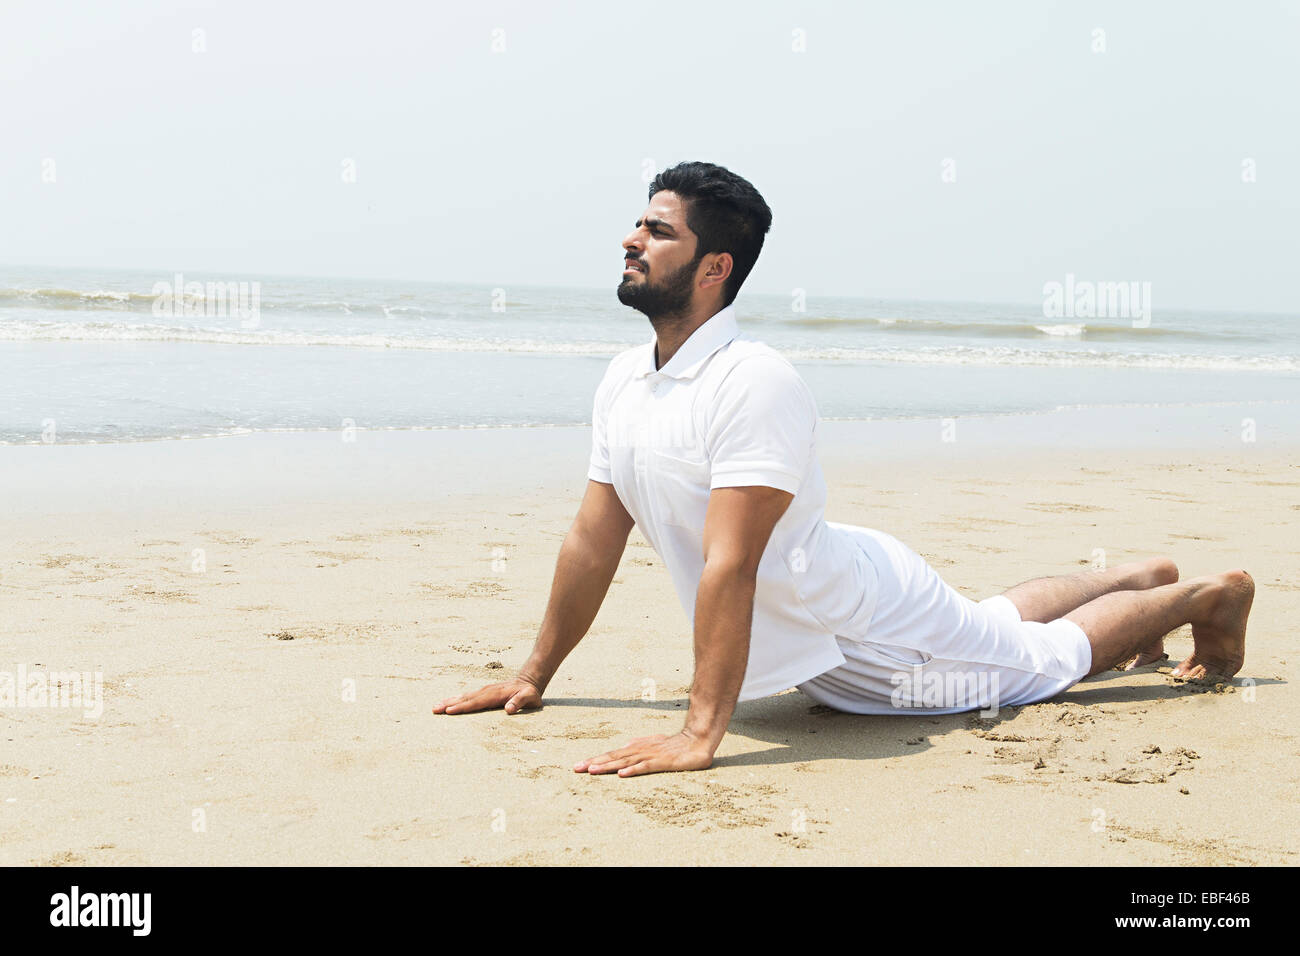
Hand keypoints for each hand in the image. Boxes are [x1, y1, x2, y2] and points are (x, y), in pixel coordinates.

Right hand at [433, 676, 542, 714]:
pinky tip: (447, 703)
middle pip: (465, 699)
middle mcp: (486, 691)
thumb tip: (509, 709)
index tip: (449, 711)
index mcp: (495, 695)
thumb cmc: (530, 693)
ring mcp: (483, 691)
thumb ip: (520, 702)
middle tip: (434, 709)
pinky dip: (454, 699)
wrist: (528, 681)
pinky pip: (466, 697)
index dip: (463, 707)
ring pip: (463, 696)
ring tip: (435, 707)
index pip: (476, 702)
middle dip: (449, 704)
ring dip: (448, 701)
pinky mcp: (482, 693)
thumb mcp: (530, 698)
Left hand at [573, 731, 714, 776]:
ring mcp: (651, 755)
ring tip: (592, 770)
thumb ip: (639, 747)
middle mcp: (640, 750)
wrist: (698, 739)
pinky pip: (645, 767)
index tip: (579, 766)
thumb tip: (625, 746)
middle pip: (614, 757)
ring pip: (625, 761)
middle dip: (594, 762)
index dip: (595, 759)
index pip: (612, 754)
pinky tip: (622, 774)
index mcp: (637, 747)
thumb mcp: (654, 745)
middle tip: (576, 768)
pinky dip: (632, 770)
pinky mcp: (662, 762)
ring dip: (607, 766)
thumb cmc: (676, 745)